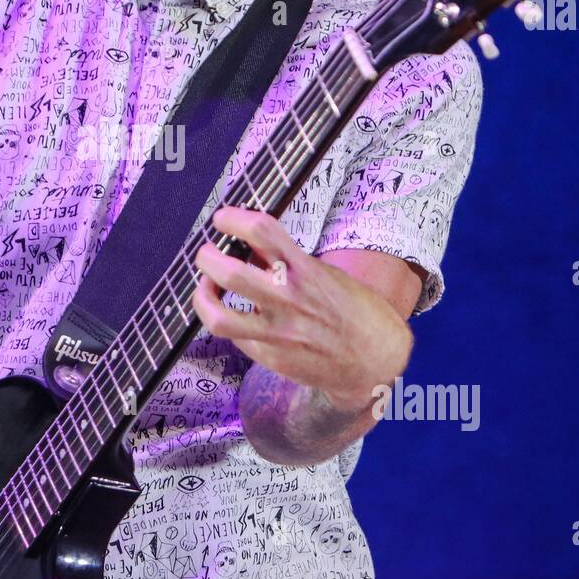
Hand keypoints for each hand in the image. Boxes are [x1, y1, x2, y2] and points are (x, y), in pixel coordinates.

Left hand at [192, 205, 410, 409]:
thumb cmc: (355, 311)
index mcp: (305, 270)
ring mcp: (277, 332)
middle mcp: (288, 299)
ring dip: (201, 296)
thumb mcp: (327, 275)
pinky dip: (229, 322)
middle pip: (229, 272)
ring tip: (205, 287)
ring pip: (218, 316)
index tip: (223, 218)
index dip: (233, 218)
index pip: (261, 230)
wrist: (376, 359)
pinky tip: (234, 316)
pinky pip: (236, 337)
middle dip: (206, 257)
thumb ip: (289, 263)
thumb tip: (250, 251)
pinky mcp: (271, 357)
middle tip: (206, 252)